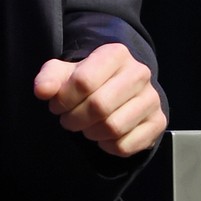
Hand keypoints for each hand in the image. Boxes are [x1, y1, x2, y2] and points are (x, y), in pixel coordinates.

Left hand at [33, 42, 166, 156]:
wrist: (120, 88)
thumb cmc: (89, 79)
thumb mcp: (65, 72)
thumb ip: (50, 77)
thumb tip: (42, 91)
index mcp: (115, 54)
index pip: (83, 81)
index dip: (63, 99)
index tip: (56, 105)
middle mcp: (139, 73)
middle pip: (99, 106)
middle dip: (75, 119)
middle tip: (68, 120)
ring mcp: (151, 98)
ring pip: (113, 127)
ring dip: (91, 133)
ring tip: (85, 127)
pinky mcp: (158, 122)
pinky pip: (127, 145)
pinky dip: (108, 147)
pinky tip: (103, 137)